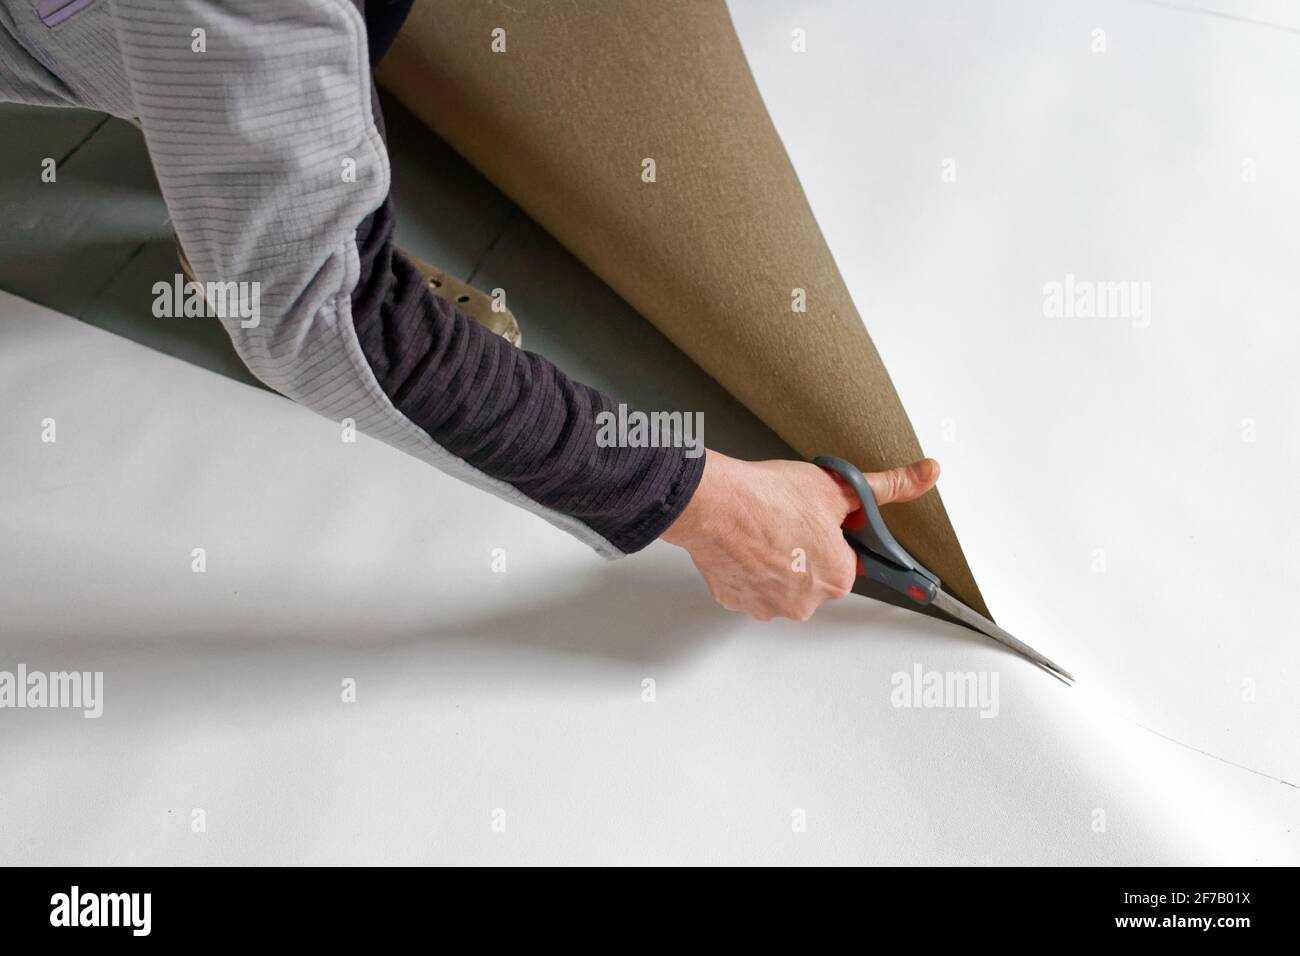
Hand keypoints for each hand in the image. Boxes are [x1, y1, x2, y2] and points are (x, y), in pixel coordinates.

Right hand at [661, 451, 939, 620]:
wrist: (714, 503)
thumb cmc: (770, 497)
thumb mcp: (837, 485)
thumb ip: (886, 487)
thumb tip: (927, 474)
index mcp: (837, 577)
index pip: (844, 559)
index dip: (830, 535)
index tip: (813, 520)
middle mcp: (805, 602)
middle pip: (812, 576)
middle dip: (802, 551)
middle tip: (785, 520)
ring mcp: (767, 605)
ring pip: (779, 583)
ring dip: (774, 562)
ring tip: (761, 530)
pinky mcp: (736, 601)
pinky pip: (748, 586)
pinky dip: (746, 568)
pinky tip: (743, 543)